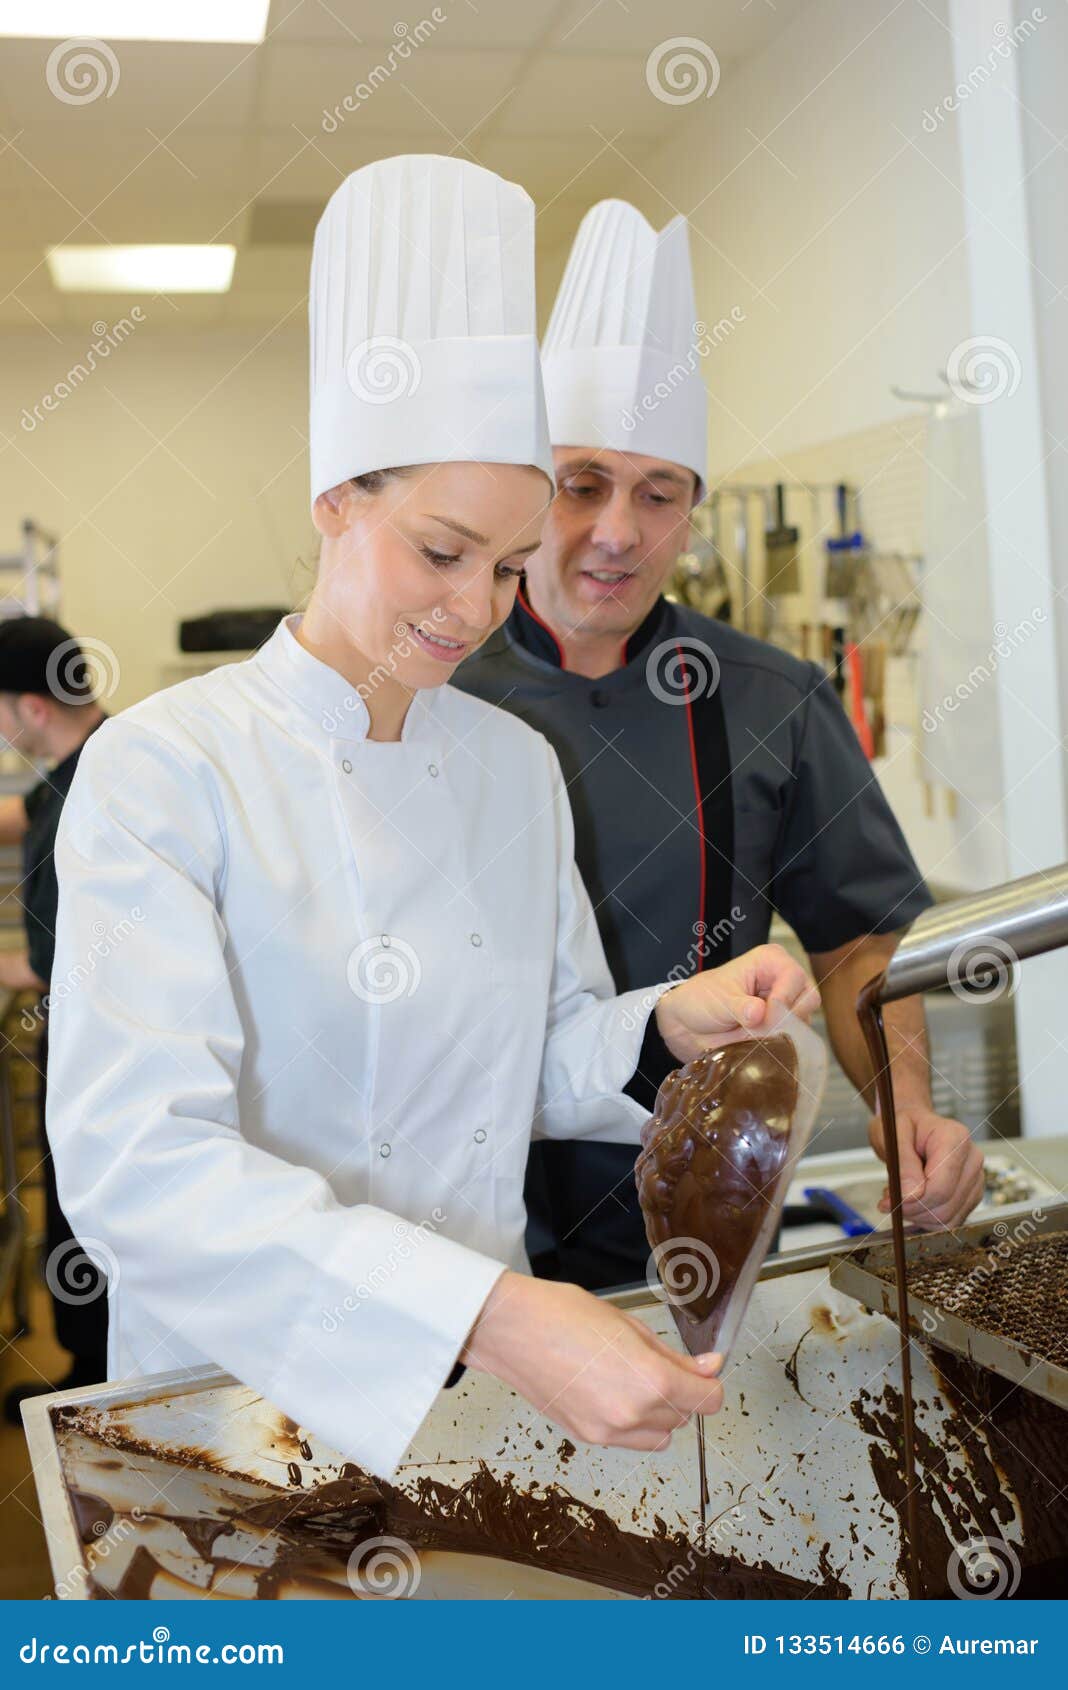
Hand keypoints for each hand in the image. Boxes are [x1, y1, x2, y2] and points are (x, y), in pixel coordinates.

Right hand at [461, 1272, 722, 1452]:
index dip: (710, 1384)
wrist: (510, 1330)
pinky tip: (610, 1391)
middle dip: (680, 1393)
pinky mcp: (586, 1438)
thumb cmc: (563, 1314)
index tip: (703, 1371)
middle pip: (684, 1418)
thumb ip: (672, 1355)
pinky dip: (631, 1422)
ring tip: (632, 1380)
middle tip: (656, 1362)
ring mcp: (607, 1432)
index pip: (708, 1400)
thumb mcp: (629, 1325)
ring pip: (659, 1437)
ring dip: (658, 1414)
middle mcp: (632, 1415)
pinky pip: (628, 1440)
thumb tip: (708, 1368)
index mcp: (649, 1380)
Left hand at [654, 942, 821, 1065]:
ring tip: (751, 1037)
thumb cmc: (701, 1000)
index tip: (763, 1016)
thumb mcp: (718, 1001)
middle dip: (786, 1019)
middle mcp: (784, 981)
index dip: (783, 998)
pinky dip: (778, 1046)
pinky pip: (794, 1040)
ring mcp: (787, 1006)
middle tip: (759, 1030)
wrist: (688, 1024)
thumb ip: (740, 1007)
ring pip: (803, 1023)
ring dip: (780, 1035)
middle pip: (808, 999)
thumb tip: (759, 1013)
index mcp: (771, 961)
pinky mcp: (784, 1028)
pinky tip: (758, 1045)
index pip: (794, 977)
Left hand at [869, 1104, 984, 1229]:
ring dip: (918, 1215)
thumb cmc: (903, 1125)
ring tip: (900, 1194)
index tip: (889, 1199)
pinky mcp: (971, 1194)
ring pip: (948, 1218)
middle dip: (912, 1209)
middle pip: (945, 1205)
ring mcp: (975, 1178)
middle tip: (889, 1197)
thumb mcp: (893, 1135)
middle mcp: (972, 1159)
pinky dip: (927, 1218)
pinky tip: (913, 1201)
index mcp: (955, 1138)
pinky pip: (950, 1221)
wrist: (913, 1126)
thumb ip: (903, 1163)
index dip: (913, 1201)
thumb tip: (912, 1194)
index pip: (940, 1187)